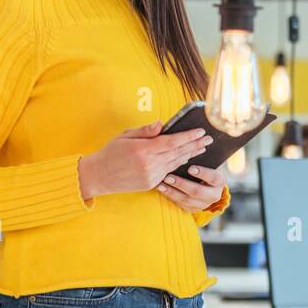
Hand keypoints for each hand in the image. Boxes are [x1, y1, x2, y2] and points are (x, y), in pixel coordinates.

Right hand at [78, 121, 211, 200]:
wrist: (98, 176)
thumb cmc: (110, 152)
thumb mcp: (125, 136)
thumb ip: (145, 131)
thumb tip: (162, 124)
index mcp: (143, 150)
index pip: (171, 142)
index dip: (188, 136)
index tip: (200, 131)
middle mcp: (149, 164)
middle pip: (178, 153)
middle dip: (195, 145)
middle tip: (209, 139)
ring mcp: (151, 176)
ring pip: (176, 163)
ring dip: (191, 155)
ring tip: (202, 147)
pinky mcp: (151, 184)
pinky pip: (169, 172)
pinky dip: (179, 164)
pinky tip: (188, 158)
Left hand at [157, 163, 227, 212]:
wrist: (204, 181)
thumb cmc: (203, 165)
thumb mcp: (205, 162)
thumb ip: (198, 157)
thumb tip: (187, 150)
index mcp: (219, 181)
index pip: (214, 178)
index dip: (203, 173)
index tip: (190, 168)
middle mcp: (214, 195)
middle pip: (198, 192)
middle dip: (182, 184)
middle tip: (168, 177)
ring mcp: (204, 204)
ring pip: (187, 200)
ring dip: (172, 192)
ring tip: (161, 184)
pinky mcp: (193, 209)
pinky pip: (181, 205)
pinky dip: (170, 197)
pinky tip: (162, 190)